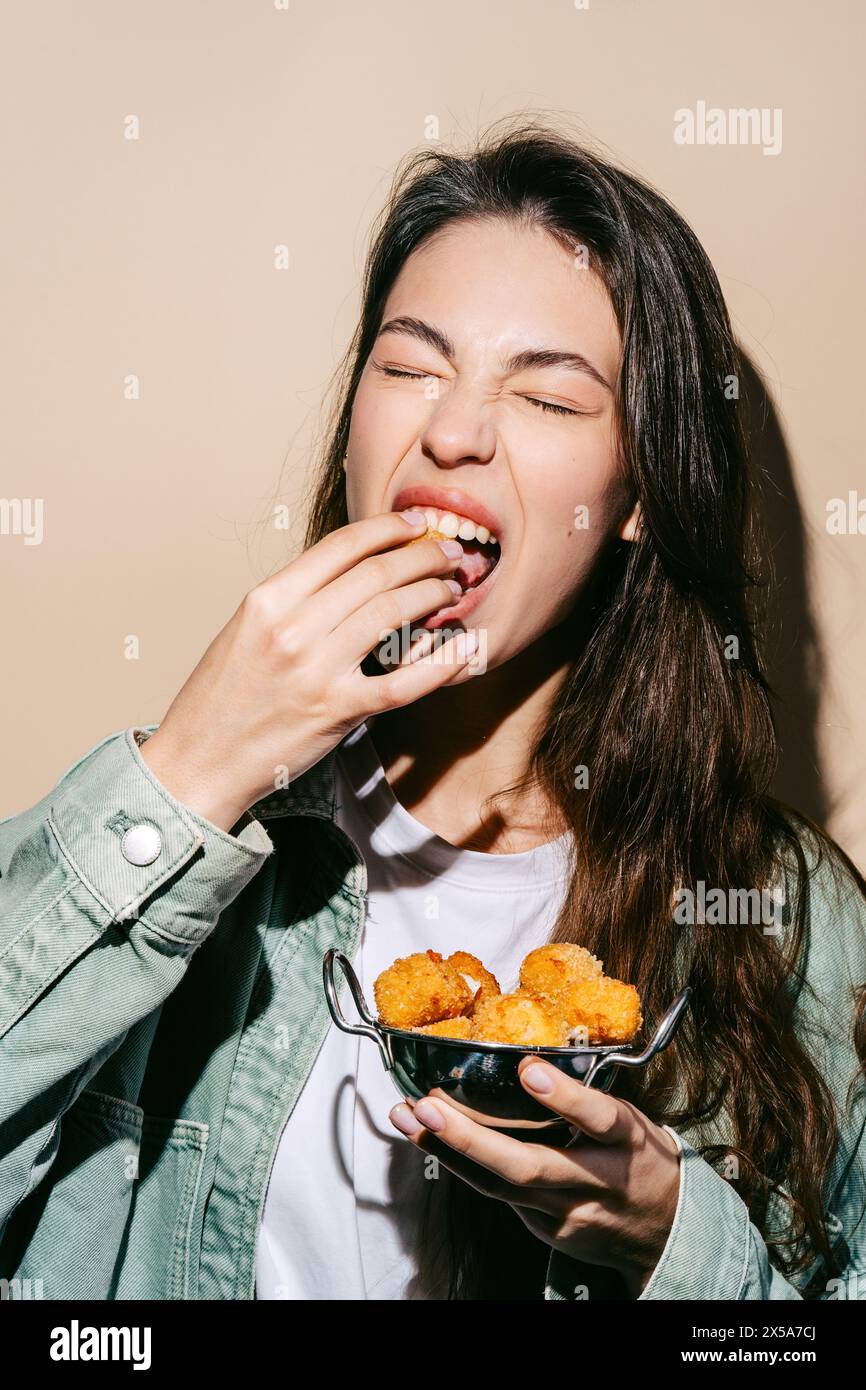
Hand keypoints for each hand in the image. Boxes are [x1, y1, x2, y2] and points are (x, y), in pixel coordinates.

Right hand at [139, 510, 476, 829]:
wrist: (198, 760)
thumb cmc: (223, 695)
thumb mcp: (247, 629)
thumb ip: (295, 598)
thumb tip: (352, 571)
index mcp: (269, 599)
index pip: (342, 545)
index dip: (390, 528)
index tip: (418, 523)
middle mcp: (293, 627)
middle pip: (376, 574)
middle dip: (423, 557)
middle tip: (449, 554)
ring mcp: (316, 670)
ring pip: (393, 613)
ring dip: (433, 595)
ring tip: (452, 590)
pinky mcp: (337, 712)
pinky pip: (403, 682)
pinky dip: (441, 663)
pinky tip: (466, 648)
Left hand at [389, 1055, 680, 1297]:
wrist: (663, 1231)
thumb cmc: (636, 1157)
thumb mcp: (627, 1119)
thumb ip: (583, 1097)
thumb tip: (523, 1060)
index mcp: (626, 1142)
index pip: (599, 1117)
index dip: (564, 1096)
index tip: (527, 1070)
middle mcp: (596, 1180)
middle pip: (530, 1166)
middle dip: (472, 1137)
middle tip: (429, 1105)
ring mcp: (568, 1212)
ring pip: (500, 1185)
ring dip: (447, 1150)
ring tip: (409, 1117)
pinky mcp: (547, 1230)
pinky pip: (497, 1195)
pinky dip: (461, 1165)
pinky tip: (430, 1140)